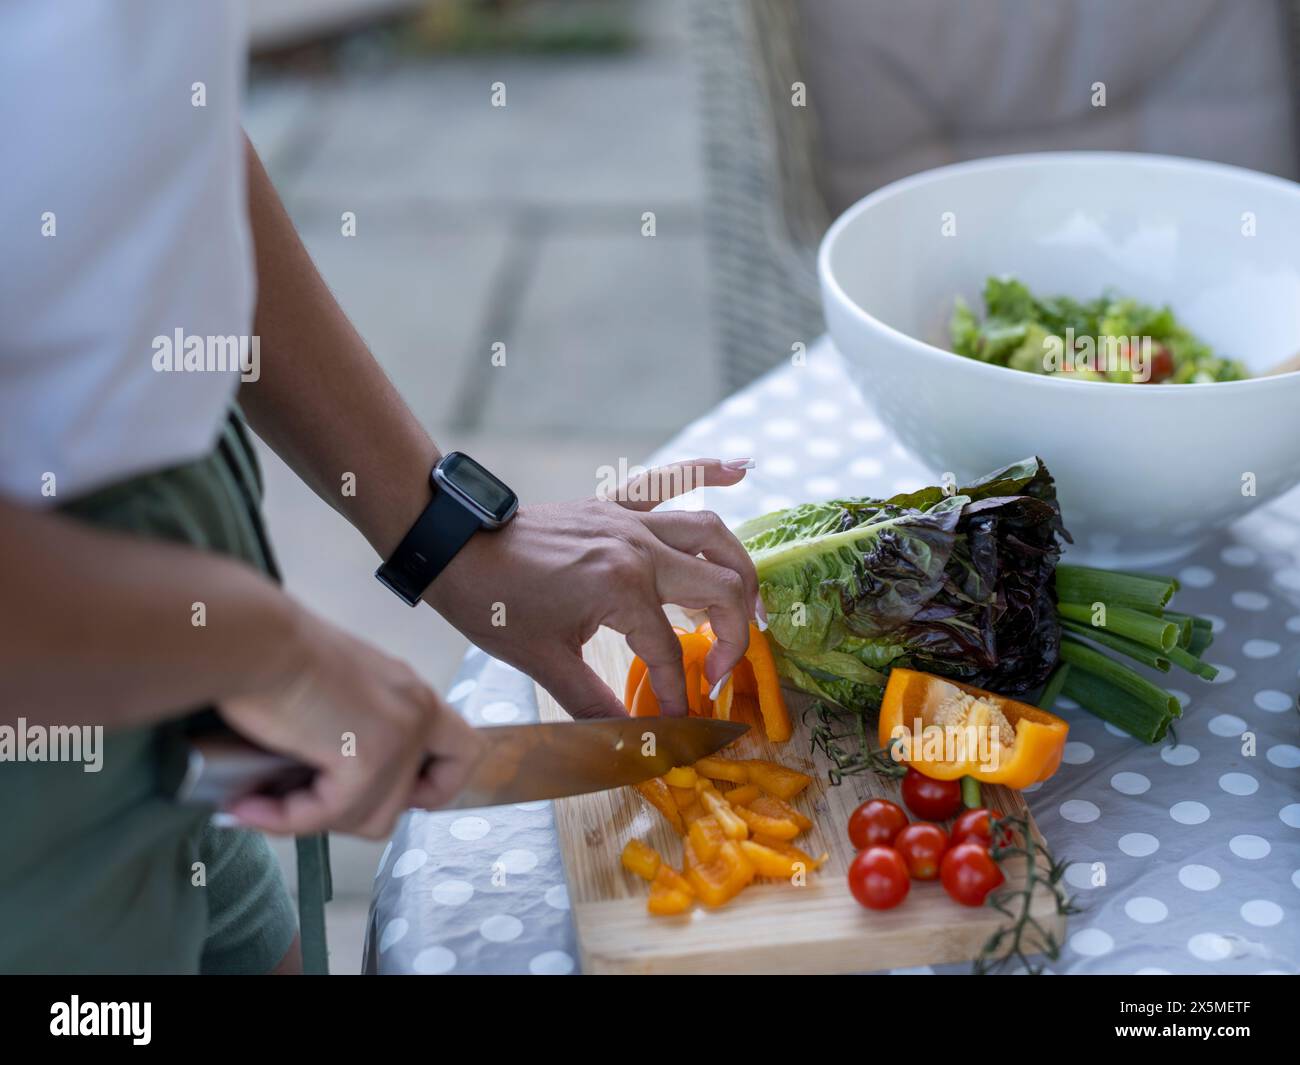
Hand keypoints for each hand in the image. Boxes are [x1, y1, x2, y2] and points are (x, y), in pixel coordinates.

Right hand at [217, 608, 482, 836]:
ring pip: (373, 818)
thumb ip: (349, 728)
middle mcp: (417, 710)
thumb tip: (324, 784)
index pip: (464, 752)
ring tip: (263, 802)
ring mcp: (400, 735)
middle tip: (306, 801)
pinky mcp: (367, 758)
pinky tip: (249, 806)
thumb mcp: (332, 690)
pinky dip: (286, 819)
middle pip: (415, 799)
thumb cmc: (273, 653)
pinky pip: (331, 814)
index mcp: (411, 692)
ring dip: (315, 820)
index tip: (389, 793)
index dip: (432, 786)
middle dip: (358, 812)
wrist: (254, 636)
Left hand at [424, 457, 762, 718]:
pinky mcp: (614, 505)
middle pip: (720, 587)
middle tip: (722, 669)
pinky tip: (740, 468)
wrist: (454, 546)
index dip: (682, 692)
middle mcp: (639, 548)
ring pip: (711, 533)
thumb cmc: (493, 604)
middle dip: (736, 634)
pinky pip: (669, 480)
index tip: (681, 720)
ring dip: (740, 568)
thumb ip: (594, 704)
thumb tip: (630, 744)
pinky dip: (707, 470)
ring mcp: (630, 520)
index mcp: (623, 589)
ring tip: (751, 605)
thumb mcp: (544, 662)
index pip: (673, 652)